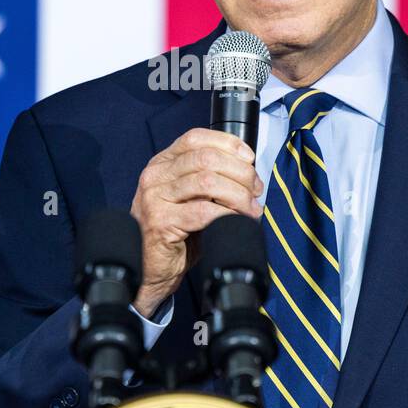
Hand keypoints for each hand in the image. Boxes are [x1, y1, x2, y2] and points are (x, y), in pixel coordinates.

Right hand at [129, 128, 262, 316]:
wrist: (151, 269)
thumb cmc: (177, 233)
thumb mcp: (191, 198)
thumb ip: (210, 179)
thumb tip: (249, 174)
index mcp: (162, 163)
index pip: (196, 138)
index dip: (227, 144)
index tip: (249, 159)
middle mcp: (155, 175)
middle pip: (206, 158)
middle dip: (239, 172)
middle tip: (256, 190)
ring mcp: (154, 198)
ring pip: (207, 182)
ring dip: (238, 194)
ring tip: (251, 208)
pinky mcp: (159, 222)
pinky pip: (203, 211)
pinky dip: (227, 214)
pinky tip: (236, 221)